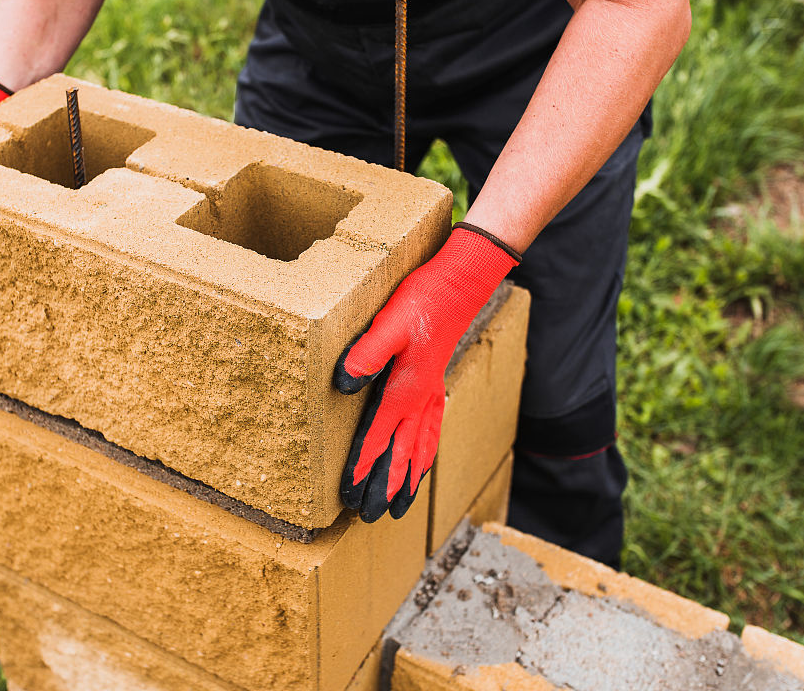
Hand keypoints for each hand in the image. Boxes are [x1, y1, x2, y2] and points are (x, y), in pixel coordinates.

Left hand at [333, 224, 520, 521]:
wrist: (460, 285)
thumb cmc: (421, 301)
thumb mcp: (387, 323)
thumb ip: (366, 355)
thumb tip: (343, 385)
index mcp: (404, 390)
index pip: (377, 439)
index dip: (362, 469)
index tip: (350, 496)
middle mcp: (419, 400)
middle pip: (399, 454)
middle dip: (384, 487)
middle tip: (368, 518)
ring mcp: (430, 395)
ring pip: (419, 448)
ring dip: (407, 479)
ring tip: (399, 508)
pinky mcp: (435, 384)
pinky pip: (431, 431)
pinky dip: (425, 455)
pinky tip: (422, 463)